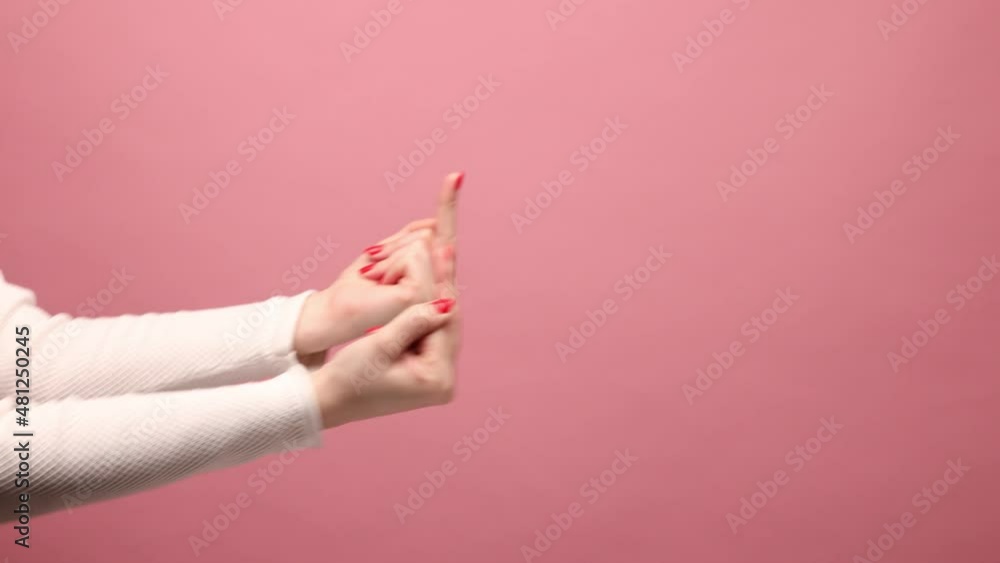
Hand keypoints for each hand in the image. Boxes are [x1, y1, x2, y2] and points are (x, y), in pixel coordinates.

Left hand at [292, 222, 438, 360]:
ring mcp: (431, 295)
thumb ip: (411, 238)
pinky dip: (389, 265)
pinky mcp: (419, 295)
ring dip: (389, 258)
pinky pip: (412, 257)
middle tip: (377, 272)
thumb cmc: (356, 287)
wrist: (333, 311)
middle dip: (395, 247)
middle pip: (429, 236)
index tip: (453, 187)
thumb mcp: (387, 254)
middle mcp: (437, 291)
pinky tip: (381, 284)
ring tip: (379, 280)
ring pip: (421, 244)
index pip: (441, 239)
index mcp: (433, 283)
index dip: (449, 209)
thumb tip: (434, 223)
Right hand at [311, 172, 462, 426]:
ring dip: (438, 289)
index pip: (446, 320)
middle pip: (450, 320)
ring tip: (440, 254)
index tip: (444, 248)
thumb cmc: (347, 378)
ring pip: (442, 321)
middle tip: (446, 245)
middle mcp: (445, 379)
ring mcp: (437, 374)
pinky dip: (428, 304)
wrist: (328, 402)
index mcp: (437, 378)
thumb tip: (444, 302)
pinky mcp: (427, 369)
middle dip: (445, 282)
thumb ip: (412, 323)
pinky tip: (428, 279)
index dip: (443, 282)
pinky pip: (432, 328)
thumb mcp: (378, 347)